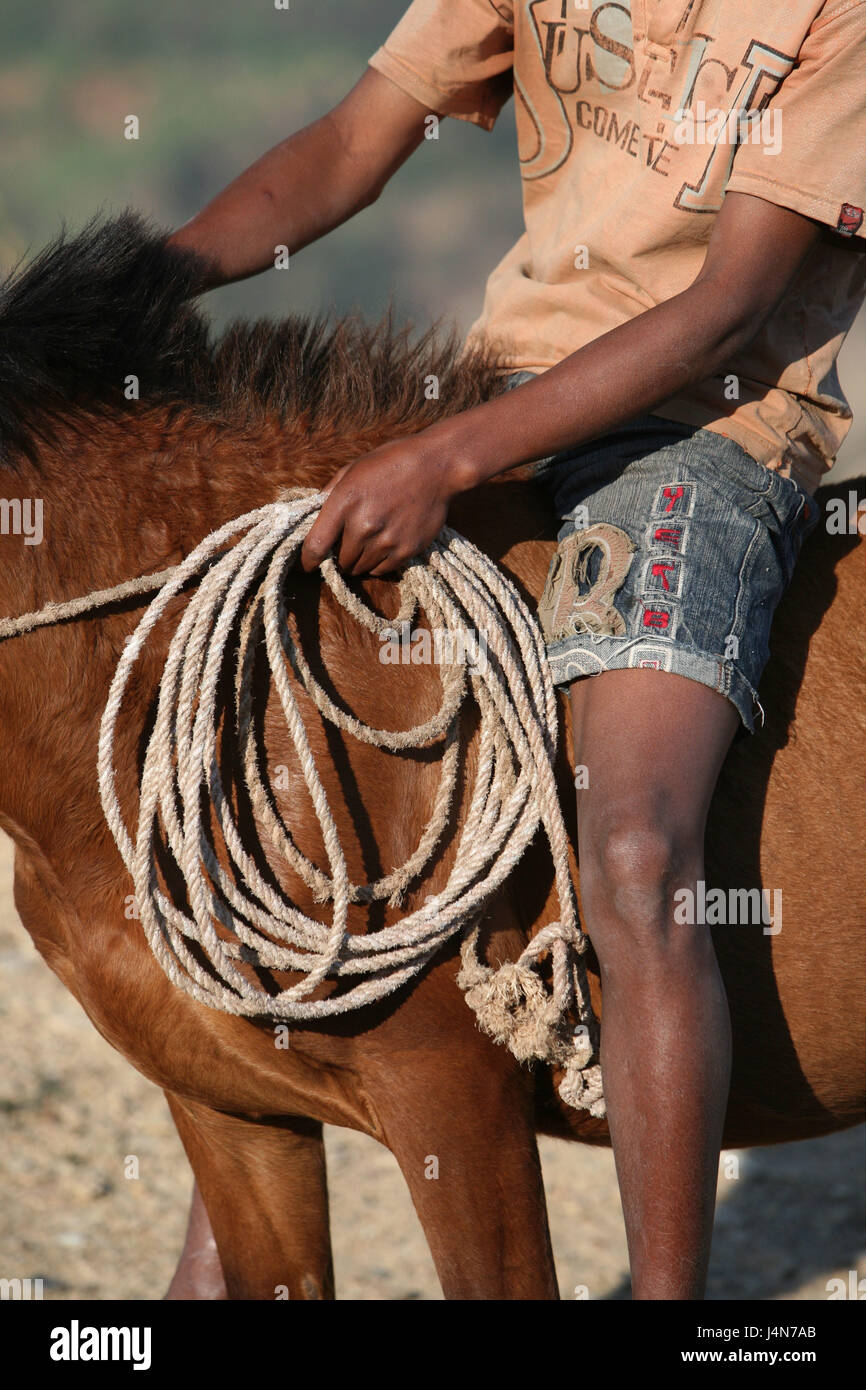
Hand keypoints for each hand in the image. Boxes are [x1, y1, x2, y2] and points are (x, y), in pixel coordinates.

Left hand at [300, 433, 468, 575]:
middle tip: (348, 544)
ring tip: (369, 542)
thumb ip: (330, 493)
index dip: (307, 560)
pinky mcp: (406, 551)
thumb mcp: (353, 469)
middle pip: (340, 561)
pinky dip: (378, 563)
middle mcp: (364, 525)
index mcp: (345, 502)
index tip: (307, 564)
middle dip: (340, 556)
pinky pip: (382, 570)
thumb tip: (313, 515)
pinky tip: (385, 544)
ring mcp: (387, 541)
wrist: (436, 466)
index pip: (316, 545)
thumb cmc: (391, 462)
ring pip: (361, 569)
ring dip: (360, 560)